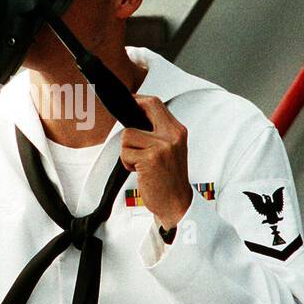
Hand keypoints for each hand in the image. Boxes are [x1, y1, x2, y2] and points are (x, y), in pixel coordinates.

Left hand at [120, 95, 191, 229]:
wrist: (176, 204)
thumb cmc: (169, 179)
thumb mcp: (171, 150)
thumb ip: (158, 133)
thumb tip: (134, 117)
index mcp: (178, 131)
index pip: (156, 103)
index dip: (139, 100)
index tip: (130, 102)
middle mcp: (172, 135)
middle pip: (145, 107)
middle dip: (130, 114)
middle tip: (128, 130)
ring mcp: (162, 146)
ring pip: (127, 135)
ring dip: (127, 151)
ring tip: (140, 164)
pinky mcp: (150, 158)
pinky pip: (125, 152)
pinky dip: (127, 163)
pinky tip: (139, 172)